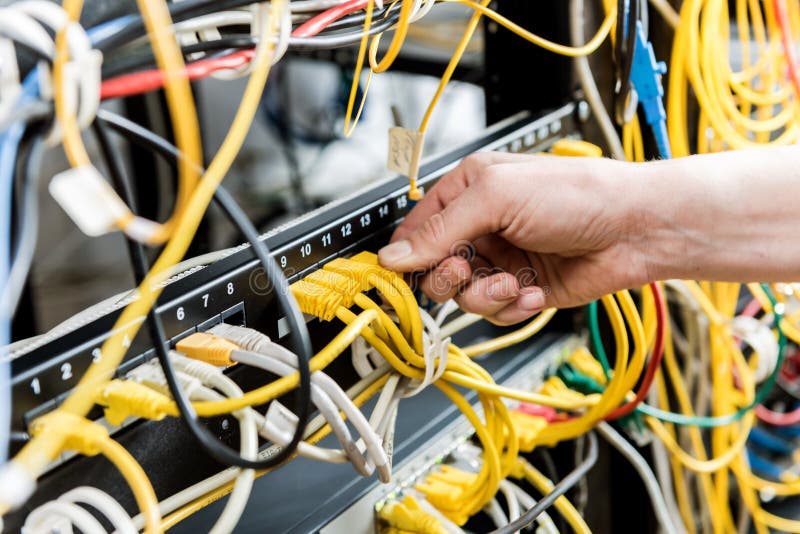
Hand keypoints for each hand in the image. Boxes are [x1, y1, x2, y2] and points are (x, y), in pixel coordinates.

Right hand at [378, 152, 648, 324]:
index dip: (407, 256)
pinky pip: (496, 312)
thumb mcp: (497, 198)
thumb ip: (440, 230)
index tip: (403, 276)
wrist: (636, 229)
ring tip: (514, 283)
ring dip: (488, 295)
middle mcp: (481, 227)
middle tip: (469, 270)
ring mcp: (502, 260)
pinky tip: (535, 290)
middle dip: (451, 277)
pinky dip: (514, 307)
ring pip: (464, 297)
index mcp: (467, 192)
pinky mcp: (522, 290)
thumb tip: (394, 257)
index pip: (416, 230)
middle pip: (435, 269)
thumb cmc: (577, 194)